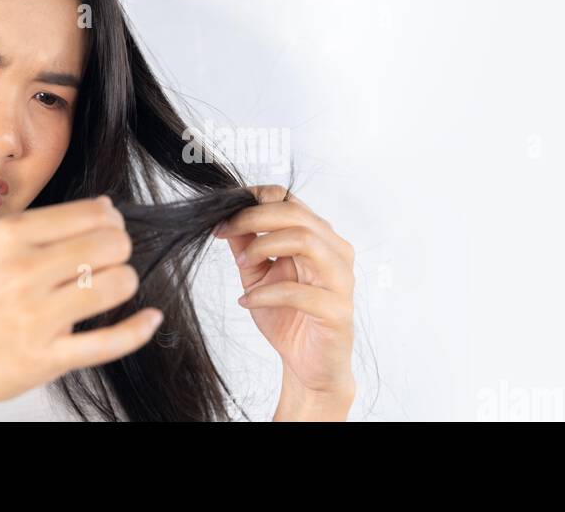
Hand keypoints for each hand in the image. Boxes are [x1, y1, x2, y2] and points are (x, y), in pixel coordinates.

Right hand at [0, 195, 162, 420]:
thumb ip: (46, 227)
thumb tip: (106, 208)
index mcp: (8, 238)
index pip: (92, 213)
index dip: (112, 223)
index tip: (109, 233)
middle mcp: (21, 273)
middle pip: (112, 245)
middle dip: (121, 251)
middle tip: (111, 261)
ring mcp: (35, 317)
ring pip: (118, 284)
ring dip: (125, 284)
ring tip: (112, 288)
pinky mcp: (47, 357)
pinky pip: (112, 340)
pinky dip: (139, 329)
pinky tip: (149, 319)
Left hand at [213, 185, 355, 419]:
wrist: (308, 366)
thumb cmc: (288, 318)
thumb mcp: (258, 276)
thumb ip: (247, 246)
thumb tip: (226, 216)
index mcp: (319, 238)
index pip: (291, 201)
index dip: (256, 198)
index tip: (224, 210)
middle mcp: (335, 252)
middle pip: (297, 214)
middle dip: (254, 217)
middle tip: (224, 230)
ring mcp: (339, 280)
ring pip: (305, 240)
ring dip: (264, 246)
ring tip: (242, 263)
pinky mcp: (336, 310)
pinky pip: (299, 292)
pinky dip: (266, 293)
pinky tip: (247, 301)